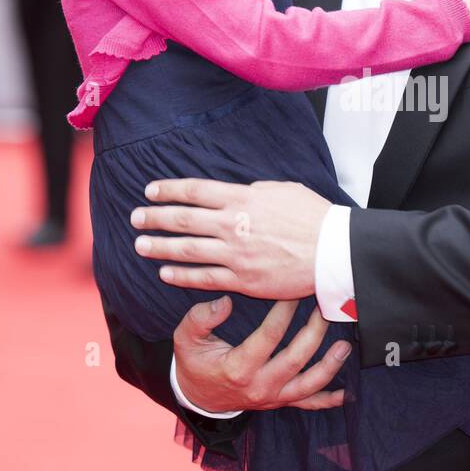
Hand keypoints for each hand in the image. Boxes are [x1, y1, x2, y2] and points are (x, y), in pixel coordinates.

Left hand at [130, 176, 329, 297]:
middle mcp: (233, 225)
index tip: (150, 191)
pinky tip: (165, 272)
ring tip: (140, 245)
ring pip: (187, 250)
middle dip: (154, 217)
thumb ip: (254, 191)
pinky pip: (204, 278)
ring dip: (159, 246)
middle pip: (183, 219)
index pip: (194, 191)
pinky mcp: (243, 280)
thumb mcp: (283, 190)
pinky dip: (181, 275)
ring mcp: (236, 255)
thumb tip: (236, 192)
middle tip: (136, 218)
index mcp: (243, 198)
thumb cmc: (314, 217)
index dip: (168, 190)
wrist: (334, 251)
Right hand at [174, 296, 350, 411]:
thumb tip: (225, 303)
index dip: (285, 312)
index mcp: (238, 368)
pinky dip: (328, 400)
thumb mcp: (185, 338)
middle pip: (296, 358)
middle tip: (325, 309)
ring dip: (330, 366)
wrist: (196, 396)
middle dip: (315, 332)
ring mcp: (272, 397)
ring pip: (308, 385)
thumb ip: (200, 318)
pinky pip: (307, 404)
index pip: (269, 336)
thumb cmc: (194, 362)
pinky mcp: (279, 402)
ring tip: (344, 346)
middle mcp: (259, 386)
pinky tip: (347, 393)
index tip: (295, 292)